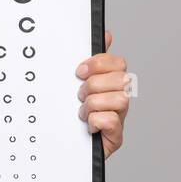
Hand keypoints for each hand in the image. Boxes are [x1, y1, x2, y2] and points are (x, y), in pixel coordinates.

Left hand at [76, 29, 129, 158]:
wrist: (59, 147)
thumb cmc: (67, 113)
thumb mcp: (71, 83)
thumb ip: (89, 61)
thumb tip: (106, 35)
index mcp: (109, 83)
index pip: (118, 63)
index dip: (99, 63)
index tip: (79, 71)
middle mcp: (118, 98)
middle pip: (122, 79)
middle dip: (94, 85)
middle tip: (79, 94)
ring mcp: (119, 117)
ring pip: (120, 99)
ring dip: (93, 104)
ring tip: (81, 112)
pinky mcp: (115, 137)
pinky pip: (112, 120)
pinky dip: (95, 121)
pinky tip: (87, 126)